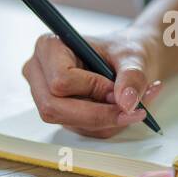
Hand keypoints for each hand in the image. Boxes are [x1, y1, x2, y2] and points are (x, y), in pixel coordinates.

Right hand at [21, 26, 164, 138]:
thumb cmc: (125, 48)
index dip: (92, 89)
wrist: (129, 57)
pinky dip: (110, 123)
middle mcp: (41, 73)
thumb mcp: (134, 56)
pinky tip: (125, 107)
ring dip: (109, 120)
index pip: (60, 81)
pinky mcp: (62, 114)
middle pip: (55, 108)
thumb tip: (126, 102)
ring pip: (72, 123)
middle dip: (97, 113)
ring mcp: (48, 96)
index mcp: (49, 47)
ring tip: (137, 102)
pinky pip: (84, 129)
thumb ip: (132, 77)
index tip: (117, 88)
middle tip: (132, 109)